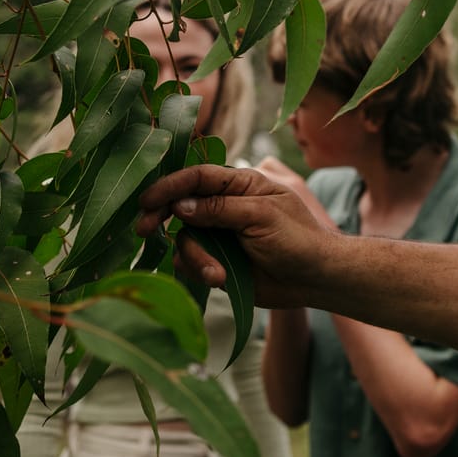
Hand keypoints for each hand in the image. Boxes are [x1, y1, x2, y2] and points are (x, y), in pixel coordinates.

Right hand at [135, 163, 324, 293]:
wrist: (314, 278)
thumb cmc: (297, 238)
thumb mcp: (261, 216)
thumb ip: (219, 208)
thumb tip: (179, 205)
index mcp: (239, 185)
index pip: (197, 177)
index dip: (169, 185)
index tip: (146, 200)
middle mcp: (224, 206)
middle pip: (180, 205)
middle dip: (161, 216)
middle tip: (143, 229)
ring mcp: (219, 235)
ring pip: (185, 239)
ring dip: (195, 257)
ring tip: (217, 273)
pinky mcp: (217, 261)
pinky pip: (192, 263)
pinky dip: (201, 271)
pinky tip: (220, 279)